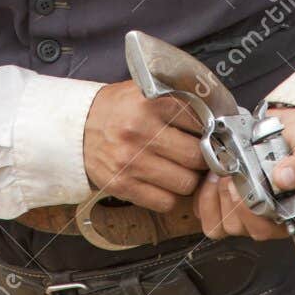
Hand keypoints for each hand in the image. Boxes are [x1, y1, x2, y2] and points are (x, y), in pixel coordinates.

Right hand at [82, 81, 207, 214]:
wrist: (76, 128)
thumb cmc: (116, 110)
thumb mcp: (145, 92)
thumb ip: (178, 100)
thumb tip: (217, 119)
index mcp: (149, 103)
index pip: (200, 122)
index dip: (209, 131)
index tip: (208, 135)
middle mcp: (139, 131)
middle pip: (196, 157)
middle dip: (202, 158)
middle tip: (196, 155)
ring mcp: (130, 161)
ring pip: (185, 183)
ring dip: (187, 179)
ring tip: (178, 169)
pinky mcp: (122, 185)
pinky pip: (165, 202)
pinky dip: (169, 196)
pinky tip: (161, 182)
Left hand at [191, 107, 294, 240]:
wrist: (287, 127)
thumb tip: (285, 179)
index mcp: (290, 213)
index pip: (266, 229)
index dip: (250, 212)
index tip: (245, 186)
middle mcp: (266, 218)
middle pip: (238, 227)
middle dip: (230, 198)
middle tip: (234, 173)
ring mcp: (243, 213)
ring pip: (219, 223)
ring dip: (215, 195)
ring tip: (224, 171)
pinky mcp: (223, 203)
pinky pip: (204, 212)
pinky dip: (203, 194)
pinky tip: (213, 174)